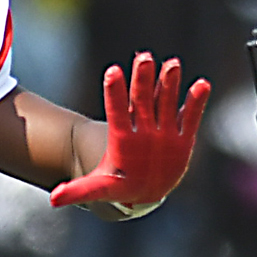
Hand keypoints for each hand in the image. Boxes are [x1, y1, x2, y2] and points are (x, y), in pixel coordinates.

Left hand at [51, 53, 210, 210]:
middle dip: (142, 80)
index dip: (115, 93)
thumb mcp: (99, 188)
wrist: (139, 186)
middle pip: (142, 100)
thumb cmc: (117, 184)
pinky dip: (195, 102)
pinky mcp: (181, 137)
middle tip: (144, 58)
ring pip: (165, 102)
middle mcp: (142, 127)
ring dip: (169, 83)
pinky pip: (189, 118)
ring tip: (172, 64)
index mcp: (121, 137)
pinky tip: (202, 85)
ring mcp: (162, 130)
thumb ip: (80, 190)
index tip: (112, 72)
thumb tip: (54, 199)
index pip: (117, 111)